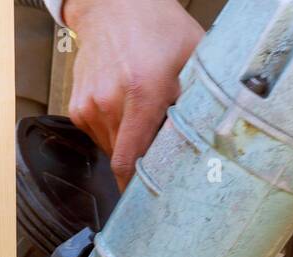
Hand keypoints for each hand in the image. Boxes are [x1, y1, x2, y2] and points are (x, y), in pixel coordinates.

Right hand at [63, 0, 203, 188]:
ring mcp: (89, 106)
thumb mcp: (194, 58)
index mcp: (142, 93)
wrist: (113, 5)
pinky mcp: (78, 107)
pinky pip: (100, 136)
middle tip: (163, 150)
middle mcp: (109, 102)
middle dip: (145, 162)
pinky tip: (127, 108)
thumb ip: (201, 101)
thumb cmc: (158, 29)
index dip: (140, 188)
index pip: (131, 162)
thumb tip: (214, 142)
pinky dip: (116, 132)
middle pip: (126, 159)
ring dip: (131, 144)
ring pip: (113, 150)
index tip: (152, 202)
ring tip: (145, 117)